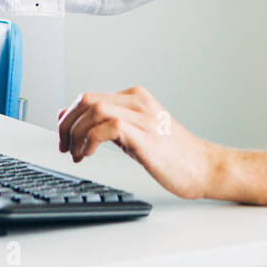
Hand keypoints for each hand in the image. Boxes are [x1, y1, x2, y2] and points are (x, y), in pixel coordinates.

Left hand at [57, 86, 215, 199]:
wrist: (204, 168)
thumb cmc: (172, 155)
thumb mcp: (132, 135)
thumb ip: (103, 125)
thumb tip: (68, 118)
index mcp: (135, 98)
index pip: (88, 97)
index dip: (68, 117)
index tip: (62, 138)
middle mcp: (138, 102)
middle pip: (87, 100)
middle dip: (67, 125)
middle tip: (64, 148)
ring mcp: (143, 116)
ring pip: (94, 109)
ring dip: (77, 133)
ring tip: (77, 154)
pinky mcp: (146, 135)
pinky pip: (109, 126)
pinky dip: (91, 140)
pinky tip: (89, 155)